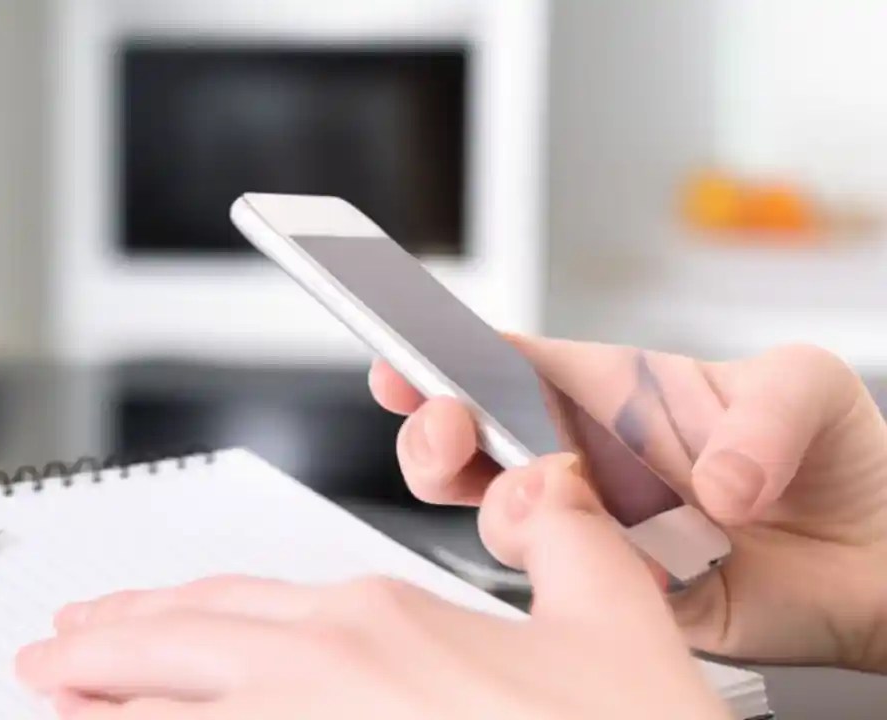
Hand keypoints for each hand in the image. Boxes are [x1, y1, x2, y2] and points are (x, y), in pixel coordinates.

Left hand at [15, 455, 731, 719]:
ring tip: (47, 691)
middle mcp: (324, 667)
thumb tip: (551, 492)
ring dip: (94, 698)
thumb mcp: (613, 617)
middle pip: (179, 643)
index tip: (132, 615)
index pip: (243, 598)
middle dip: (104, 644)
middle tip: (51, 650)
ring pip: (161, 707)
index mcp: (382, 620)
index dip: (175, 605)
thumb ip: (565, 542)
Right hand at [370, 338, 886, 671]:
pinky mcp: (622, 596)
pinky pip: (574, 589)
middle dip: (436, 439)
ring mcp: (598, 531)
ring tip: (556, 494)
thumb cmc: (837, 457)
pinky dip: (581, 578)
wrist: (882, 559)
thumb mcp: (809, 389)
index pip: (506, 366)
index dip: (441, 358)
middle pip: (473, 448)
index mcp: (610, 393)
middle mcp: (589, 461)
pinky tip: (628, 562)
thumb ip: (762, 413)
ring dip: (507, 507)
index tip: (399, 358)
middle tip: (448, 429)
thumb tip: (713, 483)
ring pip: (502, 521)